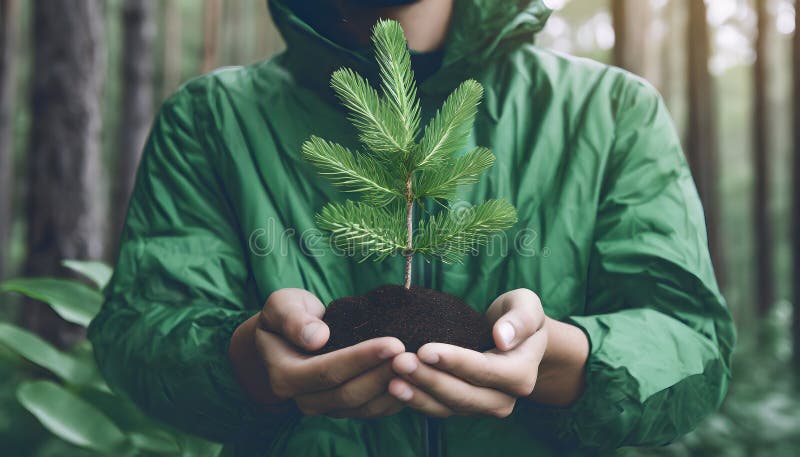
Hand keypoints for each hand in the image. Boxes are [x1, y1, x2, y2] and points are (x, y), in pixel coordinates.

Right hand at [229, 288, 405, 417]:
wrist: (286, 336)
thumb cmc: (287, 315)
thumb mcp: (281, 306)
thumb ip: (293, 319)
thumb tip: (318, 338)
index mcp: (285, 376)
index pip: (327, 372)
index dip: (362, 359)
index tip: (393, 343)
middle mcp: (304, 399)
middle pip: (349, 394)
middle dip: (383, 374)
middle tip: (412, 355)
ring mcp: (325, 407)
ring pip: (364, 407)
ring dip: (393, 388)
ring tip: (418, 366)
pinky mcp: (344, 408)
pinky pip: (372, 410)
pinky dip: (395, 397)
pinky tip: (415, 379)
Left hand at [387, 289, 547, 417]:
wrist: (513, 339)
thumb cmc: (517, 317)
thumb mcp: (526, 306)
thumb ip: (520, 319)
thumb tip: (503, 337)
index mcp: (521, 373)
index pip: (486, 370)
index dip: (455, 362)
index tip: (425, 349)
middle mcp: (504, 398)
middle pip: (463, 395)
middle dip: (429, 379)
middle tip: (400, 362)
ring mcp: (482, 406)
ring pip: (448, 406)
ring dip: (418, 393)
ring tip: (392, 377)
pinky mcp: (463, 407)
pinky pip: (438, 409)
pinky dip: (416, 400)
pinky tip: (394, 387)